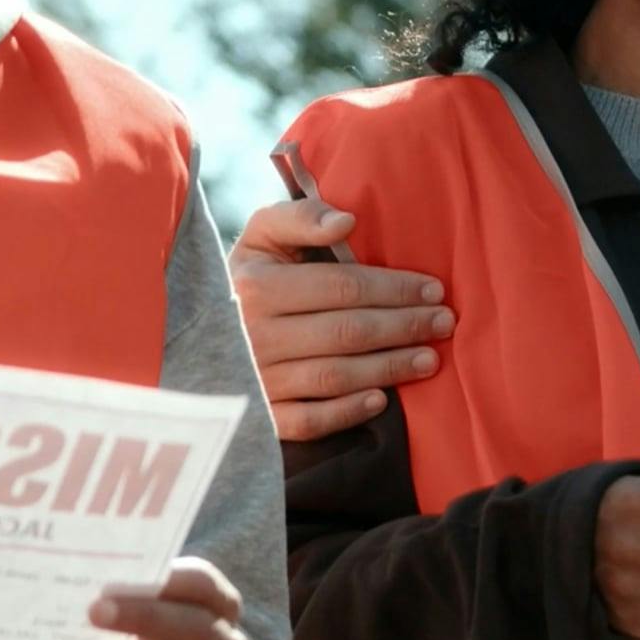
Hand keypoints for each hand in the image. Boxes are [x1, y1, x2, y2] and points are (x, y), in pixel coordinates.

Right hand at [230, 198, 454, 442]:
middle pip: (346, 332)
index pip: (341, 287)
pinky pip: (307, 422)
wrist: (195, 336)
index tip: (434, 289)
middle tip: (444, 324)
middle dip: (403, 327)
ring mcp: (254, 381)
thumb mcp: (262, 237)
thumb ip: (300, 217)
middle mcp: (252, 335)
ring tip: (429, 359)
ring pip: (334, 376)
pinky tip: (381, 401)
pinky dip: (345, 412)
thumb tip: (347, 222)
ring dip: (388, 368)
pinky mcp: (258, 418)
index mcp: (255, 286)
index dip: (393, 288)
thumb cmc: (247, 278)